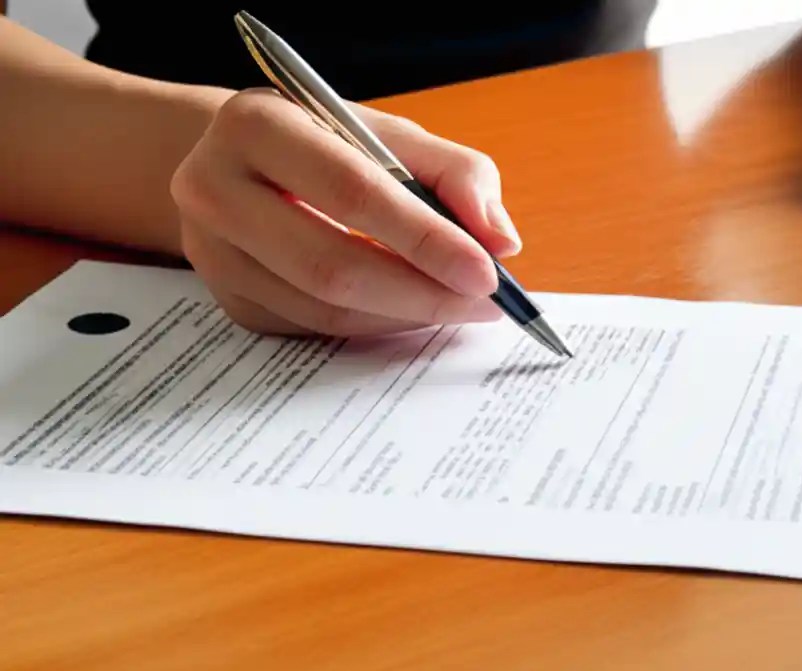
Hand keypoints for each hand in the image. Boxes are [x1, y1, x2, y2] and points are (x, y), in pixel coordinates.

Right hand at [170, 88, 521, 335]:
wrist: (238, 162)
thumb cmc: (326, 143)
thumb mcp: (390, 134)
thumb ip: (457, 174)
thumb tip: (501, 239)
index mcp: (258, 124)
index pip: (352, 191)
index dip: (426, 238)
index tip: (487, 272)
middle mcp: (214, 187)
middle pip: (331, 265)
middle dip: (423, 292)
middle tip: (485, 303)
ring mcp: (213, 252)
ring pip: (325, 308)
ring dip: (406, 315)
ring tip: (460, 305)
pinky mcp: (229, 300)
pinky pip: (315, 328)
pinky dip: (377, 324)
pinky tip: (413, 309)